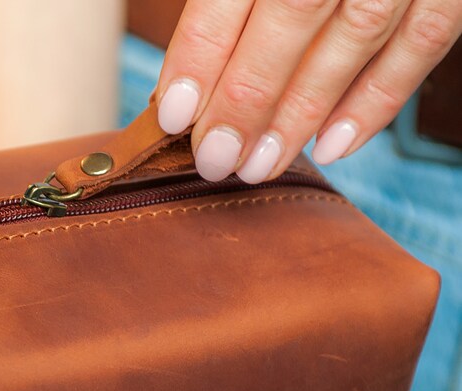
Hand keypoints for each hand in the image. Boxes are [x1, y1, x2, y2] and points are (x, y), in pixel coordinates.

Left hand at [154, 0, 461, 181]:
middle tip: (216, 159)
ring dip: (303, 113)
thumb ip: (224, 2)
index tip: (175, 113)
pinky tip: (332, 146)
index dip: (202, 53)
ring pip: (357, 36)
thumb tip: (184, 85)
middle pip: (295, 15)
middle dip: (249, 99)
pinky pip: (423, 41)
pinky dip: (377, 100)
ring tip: (259, 165)